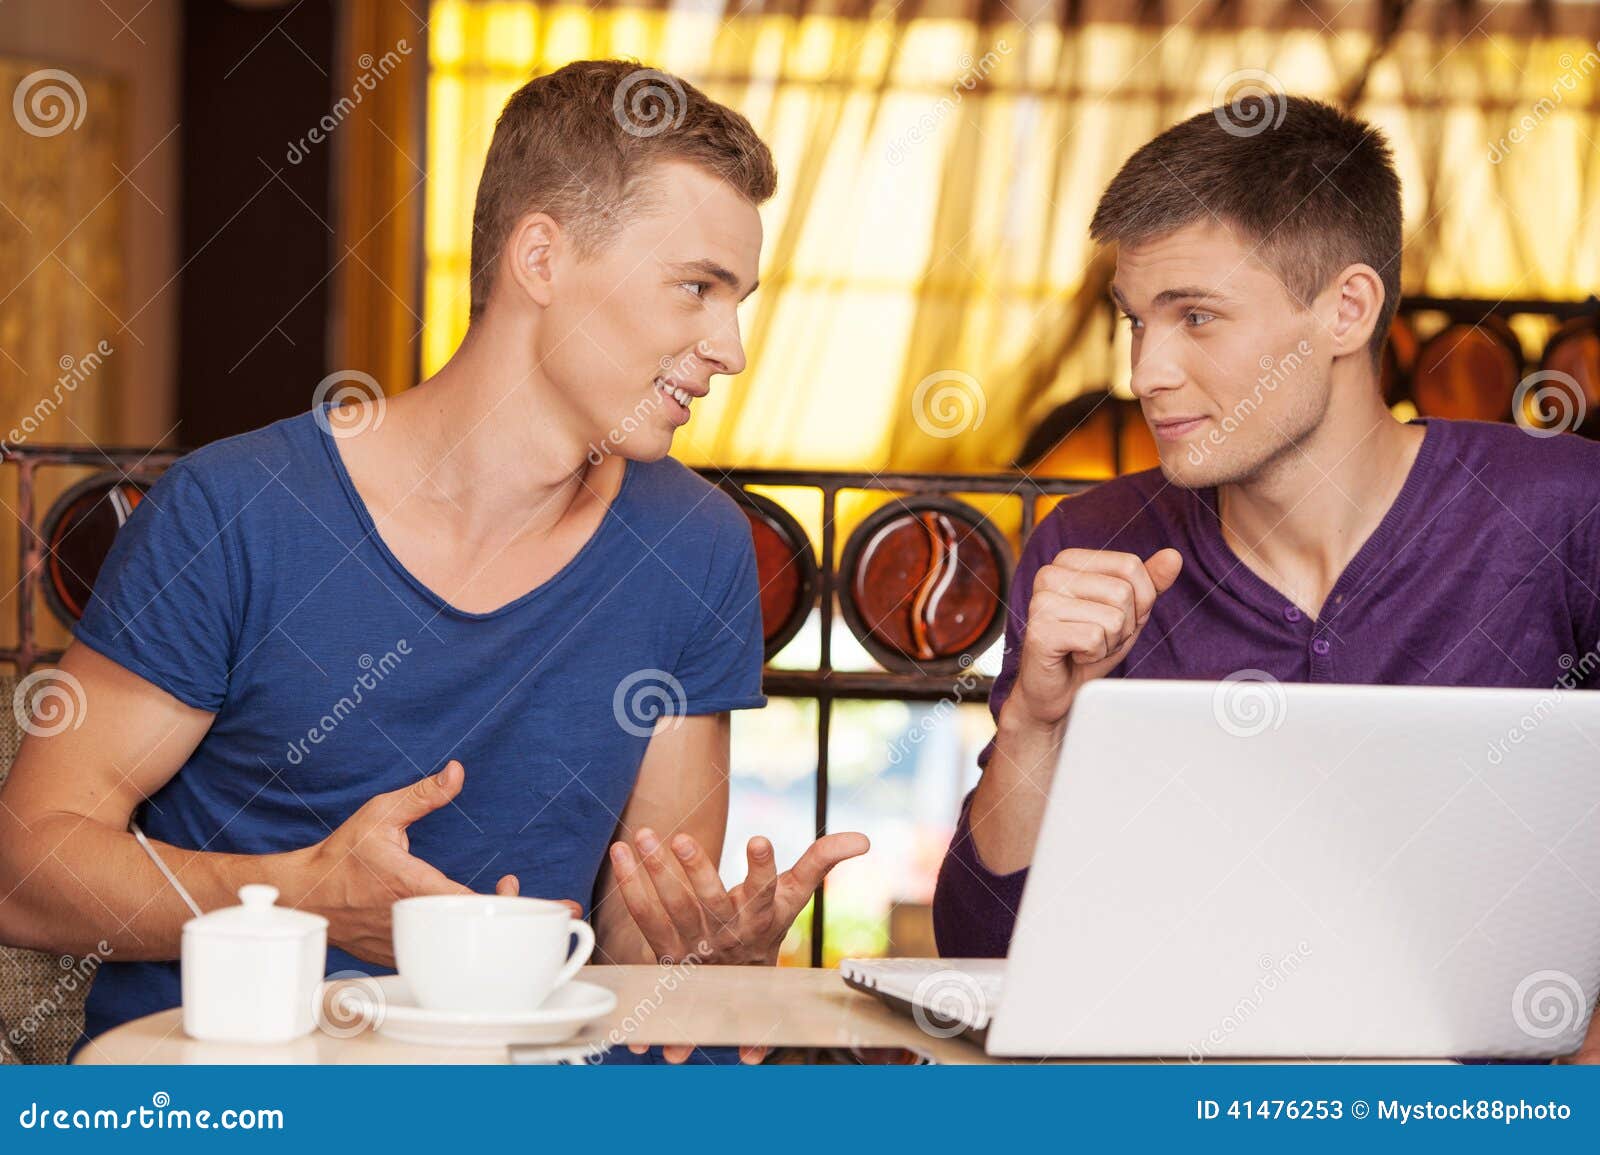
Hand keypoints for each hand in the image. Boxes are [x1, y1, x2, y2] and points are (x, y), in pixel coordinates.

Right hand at [291, 761, 571, 964]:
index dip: (517, 907)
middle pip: (480, 932)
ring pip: (463, 948)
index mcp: (415, 887)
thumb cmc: (342, 854)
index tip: (556, 904)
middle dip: (516, 917)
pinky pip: (443, 955)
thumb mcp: (381, 814)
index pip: (477, 905)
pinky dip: (466, 942)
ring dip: (491, 929)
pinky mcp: (402, 956)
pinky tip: (477, 923)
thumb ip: (423, 795)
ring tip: (507, 902)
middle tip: (539, 902)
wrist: (306, 895)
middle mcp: (415, 922)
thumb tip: (457, 772)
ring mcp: (408, 945)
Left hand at [611, 826, 869, 1064]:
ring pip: (671, 909)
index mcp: (762, 921)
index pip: (766, 893)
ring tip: (642, 836)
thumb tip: (863, 839)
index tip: (757, 839)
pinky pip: (643, 916)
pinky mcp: (662, 949)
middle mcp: (728, 936)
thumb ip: (822, 862)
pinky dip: (629, 884)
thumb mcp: (795, 898)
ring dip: (654, 872)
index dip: (761, 868)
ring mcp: (693, 946)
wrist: (731, 989)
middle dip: (695, 871)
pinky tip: (619, 853)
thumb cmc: (764, 929)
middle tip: (680, 837)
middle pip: (711, 904)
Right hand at [1006, 547, 1181, 728]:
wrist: (1059, 688)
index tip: (1113, 616)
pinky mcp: (1040, 630)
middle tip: (1096, 637)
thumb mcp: (1128, 611)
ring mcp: (1041, 601)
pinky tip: (1075, 656)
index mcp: (1069, 561)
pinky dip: (1094, 656)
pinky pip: (1094, 639)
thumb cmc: (1090, 645)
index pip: (1130, 566)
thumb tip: (1173, 556)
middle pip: (1122, 593)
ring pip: (1112, 618)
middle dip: (1122, 626)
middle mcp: (1050, 574)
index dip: (1138, 600)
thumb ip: (1149, 582)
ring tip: (1084, 647)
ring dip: (1108, 643)